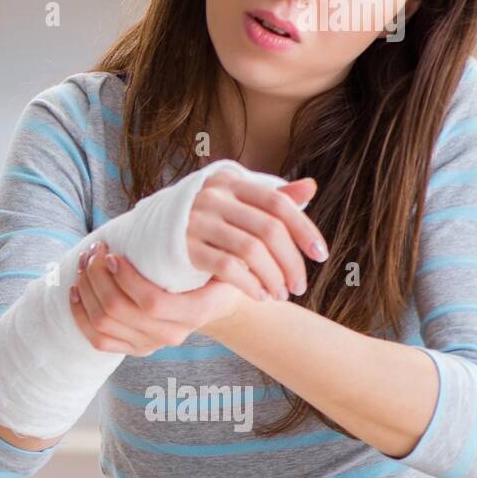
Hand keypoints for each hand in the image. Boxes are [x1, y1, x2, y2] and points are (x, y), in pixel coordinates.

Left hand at [69, 240, 251, 354]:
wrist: (212, 300)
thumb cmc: (207, 268)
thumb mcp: (212, 254)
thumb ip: (193, 245)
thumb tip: (172, 220)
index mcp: (195, 312)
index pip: (151, 302)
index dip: (125, 278)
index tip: (112, 254)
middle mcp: (172, 334)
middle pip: (118, 310)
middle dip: (97, 275)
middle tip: (94, 250)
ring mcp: (152, 344)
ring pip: (103, 323)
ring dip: (86, 289)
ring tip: (84, 262)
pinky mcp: (135, 349)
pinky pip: (98, 340)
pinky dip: (80, 315)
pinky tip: (75, 291)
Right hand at [187, 174, 326, 301]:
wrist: (155, 236)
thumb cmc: (208, 221)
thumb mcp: (236, 203)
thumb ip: (273, 197)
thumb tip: (311, 186)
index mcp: (230, 181)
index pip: (278, 202)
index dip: (305, 229)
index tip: (321, 256)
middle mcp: (212, 197)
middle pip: (268, 229)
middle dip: (291, 262)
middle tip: (300, 286)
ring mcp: (196, 221)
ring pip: (250, 251)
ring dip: (273, 277)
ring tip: (281, 294)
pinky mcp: (184, 247)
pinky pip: (227, 267)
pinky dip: (250, 285)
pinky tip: (260, 296)